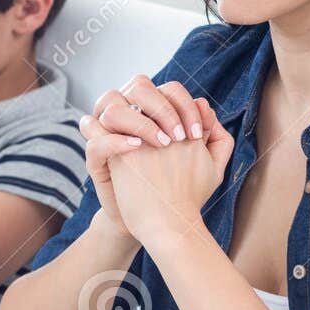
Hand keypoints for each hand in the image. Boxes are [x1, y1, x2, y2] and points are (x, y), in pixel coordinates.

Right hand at [80, 77, 221, 235]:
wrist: (157, 224)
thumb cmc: (180, 190)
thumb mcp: (207, 165)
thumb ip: (214, 137)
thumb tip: (204, 105)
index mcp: (156, 116)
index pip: (166, 89)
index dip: (183, 104)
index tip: (198, 134)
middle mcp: (131, 119)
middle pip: (137, 85)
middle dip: (162, 107)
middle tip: (178, 138)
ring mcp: (110, 137)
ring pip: (109, 103)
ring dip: (139, 120)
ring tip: (160, 144)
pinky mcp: (97, 160)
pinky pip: (95, 139)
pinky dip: (114, 140)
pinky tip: (136, 149)